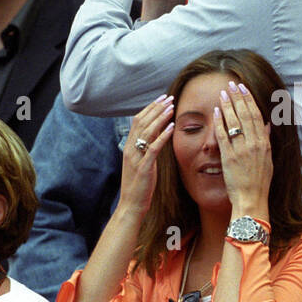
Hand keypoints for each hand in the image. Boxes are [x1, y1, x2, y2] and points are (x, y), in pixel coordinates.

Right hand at [118, 95, 175, 213]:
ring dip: (160, 118)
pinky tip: (171, 127)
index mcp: (129, 146)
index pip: (138, 120)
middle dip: (156, 108)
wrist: (131, 204)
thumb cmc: (139, 184)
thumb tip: (157, 130)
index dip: (150, 108)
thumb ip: (147, 146)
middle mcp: (130, 149)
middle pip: (142, 122)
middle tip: (170, 97)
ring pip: (147, 131)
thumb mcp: (143, 161)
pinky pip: (153, 148)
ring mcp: (136, 158)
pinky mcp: (144, 168)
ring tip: (172, 107)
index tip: (163, 98)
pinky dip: (162, 136)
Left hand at [214, 81, 271, 217]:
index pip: (257, 116)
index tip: (244, 88)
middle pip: (246, 115)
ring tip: (223, 93)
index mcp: (264, 143)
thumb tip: (268, 125)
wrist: (252, 199)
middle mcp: (254, 144)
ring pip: (235, 122)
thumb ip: (267, 140)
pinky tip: (216, 112)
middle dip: (238, 97)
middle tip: (232, 84)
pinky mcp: (229, 157)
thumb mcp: (268, 160)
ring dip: (228, 105)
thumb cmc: (260, 182)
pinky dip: (219, 122)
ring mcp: (242, 150)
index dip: (250, 100)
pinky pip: (224, 136)